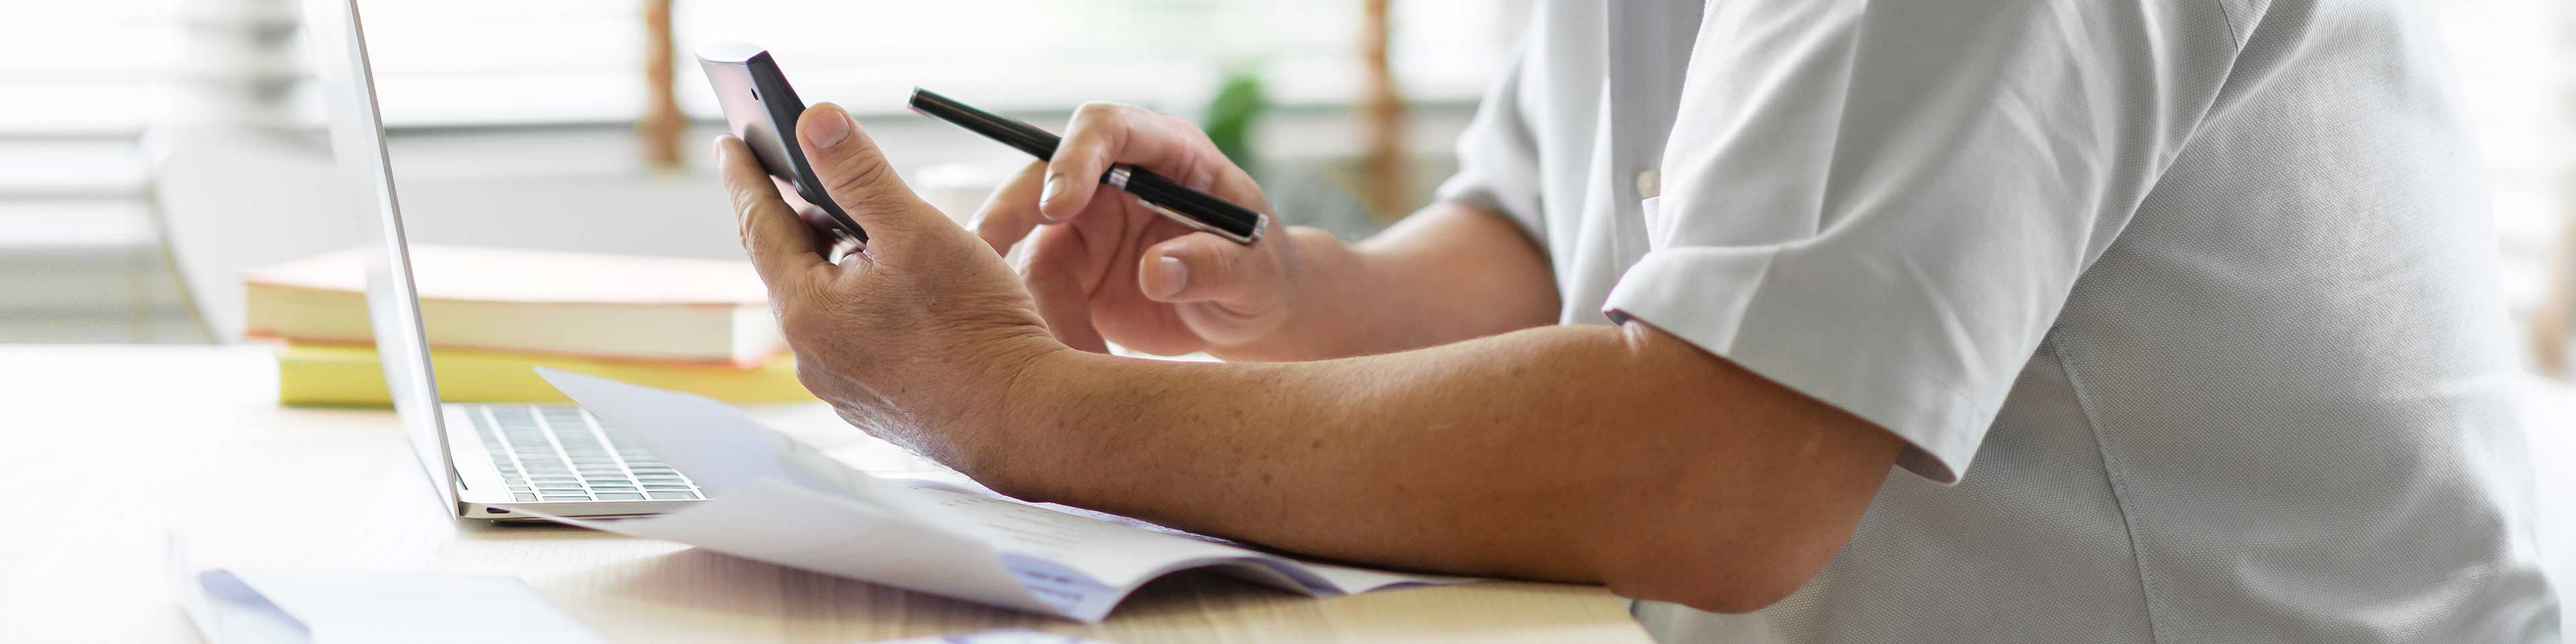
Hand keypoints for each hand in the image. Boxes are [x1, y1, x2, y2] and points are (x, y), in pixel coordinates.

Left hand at [717, 103, 1062, 467]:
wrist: (1022, 418)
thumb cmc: (975, 326)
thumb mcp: (915, 230)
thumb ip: (859, 172)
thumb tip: (814, 120)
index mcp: (806, 307)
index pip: (760, 223)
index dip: (745, 176)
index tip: (729, 145)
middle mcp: (810, 354)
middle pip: (790, 266)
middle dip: (795, 219)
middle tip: (801, 179)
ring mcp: (840, 385)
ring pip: (824, 306)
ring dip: (835, 265)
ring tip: (863, 235)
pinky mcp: (874, 404)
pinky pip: (852, 340)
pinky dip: (862, 307)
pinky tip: (899, 297)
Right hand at [973, 103, 1302, 356]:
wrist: (1249, 316)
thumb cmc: (1261, 275)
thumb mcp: (1254, 272)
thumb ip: (1213, 264)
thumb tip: (1157, 271)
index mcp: (1165, 153)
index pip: (1107, 128)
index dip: (1076, 156)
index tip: (1059, 204)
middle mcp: (1113, 181)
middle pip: (1043, 179)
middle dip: (1010, 212)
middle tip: (987, 254)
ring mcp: (1086, 227)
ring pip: (1028, 246)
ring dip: (1028, 294)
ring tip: (1059, 346)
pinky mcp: (1071, 274)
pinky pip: (1036, 297)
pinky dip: (1044, 330)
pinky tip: (1071, 362)